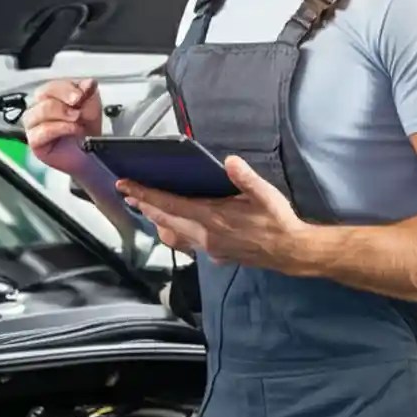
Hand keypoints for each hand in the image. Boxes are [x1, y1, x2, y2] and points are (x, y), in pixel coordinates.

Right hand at [22, 78, 102, 173]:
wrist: (89, 155)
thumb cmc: (86, 132)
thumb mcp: (92, 108)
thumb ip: (89, 94)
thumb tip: (88, 83)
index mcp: (51, 97)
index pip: (51, 85)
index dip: (66, 87)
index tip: (82, 93)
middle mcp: (39, 109)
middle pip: (42, 93)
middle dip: (64, 96)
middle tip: (78, 103)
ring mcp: (34, 125)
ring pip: (41, 110)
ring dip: (62, 113)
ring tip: (77, 119)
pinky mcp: (35, 142)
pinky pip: (42, 130)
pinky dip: (61, 127)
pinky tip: (73, 129)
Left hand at [116, 156, 314, 272]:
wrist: (290, 252)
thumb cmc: (278, 220)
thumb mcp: (266, 194)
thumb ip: (246, 178)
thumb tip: (230, 161)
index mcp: (213, 218)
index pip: (169, 204)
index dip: (145, 195)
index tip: (125, 186)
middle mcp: (205, 235)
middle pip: (164, 219)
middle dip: (144, 205)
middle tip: (127, 193)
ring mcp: (208, 248)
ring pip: (172, 234)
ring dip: (156, 220)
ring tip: (145, 207)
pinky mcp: (215, 255)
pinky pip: (186, 242)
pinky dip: (173, 231)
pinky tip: (175, 225)